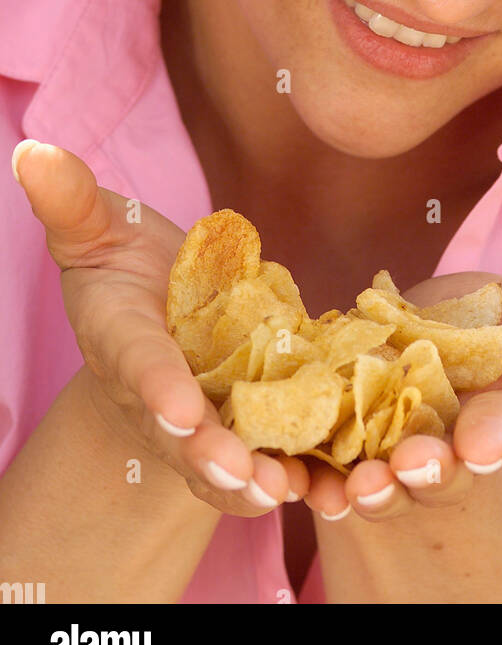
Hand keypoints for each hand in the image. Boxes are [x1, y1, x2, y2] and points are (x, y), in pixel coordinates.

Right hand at [10, 139, 306, 514]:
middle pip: (182, 433)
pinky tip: (327, 490)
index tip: (176, 410)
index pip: (139, 366)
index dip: (157, 388)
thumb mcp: (99, 229)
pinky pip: (269, 459)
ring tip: (286, 494)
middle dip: (211, 455)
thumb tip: (31, 150)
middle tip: (244, 473)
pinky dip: (296, 477)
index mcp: (122, 341)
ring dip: (255, 482)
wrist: (157, 316)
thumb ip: (73, 201)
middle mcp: (159, 395)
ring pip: (224, 462)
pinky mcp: (246, 426)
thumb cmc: (125, 266)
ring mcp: (202, 419)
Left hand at [304, 270, 501, 522]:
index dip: (492, 439)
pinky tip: (304, 483)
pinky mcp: (338, 447)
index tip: (478, 446)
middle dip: (425, 474)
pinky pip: (325, 473)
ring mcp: (390, 457)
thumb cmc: (488, 319)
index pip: (499, 433)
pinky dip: (315, 482)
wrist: (419, 322)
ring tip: (358, 487)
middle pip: (437, 476)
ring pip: (383, 487)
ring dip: (372, 492)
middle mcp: (446, 455)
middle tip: (410, 466)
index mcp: (499, 424)